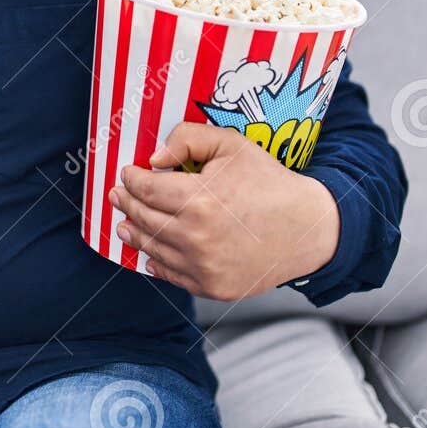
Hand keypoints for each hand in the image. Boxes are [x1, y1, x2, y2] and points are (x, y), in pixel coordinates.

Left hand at [111, 121, 338, 300]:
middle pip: (144, 219)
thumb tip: (154, 159)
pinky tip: (150, 252)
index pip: (147, 190)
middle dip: (127, 204)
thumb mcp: (232, 145)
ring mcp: (203, 267)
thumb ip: (188, 139)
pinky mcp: (212, 287)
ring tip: (125, 225)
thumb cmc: (270, 183)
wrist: (308, 228)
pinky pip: (172, 275)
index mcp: (199, 200)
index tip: (128, 174)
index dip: (132, 180)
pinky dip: (157, 262)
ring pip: (153, 249)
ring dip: (135, 234)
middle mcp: (197, 238)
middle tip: (118, 196)